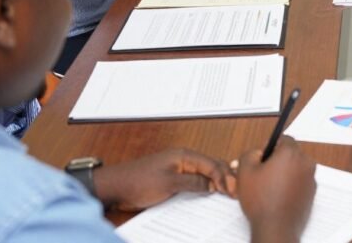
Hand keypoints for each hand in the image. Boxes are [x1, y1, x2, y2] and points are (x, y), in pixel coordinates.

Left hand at [92, 148, 234, 211]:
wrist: (114, 187)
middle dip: (226, 177)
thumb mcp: (168, 183)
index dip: (225, 177)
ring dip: (217, 182)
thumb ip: (192, 182)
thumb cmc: (137, 181)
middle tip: (237, 193)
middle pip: (212, 166)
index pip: (212, 165)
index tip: (233, 192)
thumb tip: (212, 185)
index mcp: (184, 155)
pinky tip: (211, 195)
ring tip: (229, 193)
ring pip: (205, 174)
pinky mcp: (173, 179)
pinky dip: (206, 186)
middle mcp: (183, 159)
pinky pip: (195, 181)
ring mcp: (179, 169)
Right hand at [234, 137, 315, 242]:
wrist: (276, 227)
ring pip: (295, 168)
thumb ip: (250, 154)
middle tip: (263, 173)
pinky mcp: (312, 192)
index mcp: (291, 153)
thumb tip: (258, 152)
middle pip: (290, 153)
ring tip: (269, 187)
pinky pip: (300, 181)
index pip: (283, 139)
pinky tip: (278, 196)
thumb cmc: (261, 200)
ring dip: (284, 173)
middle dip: (277, 160)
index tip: (262, 157)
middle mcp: (305, 163)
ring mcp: (311, 178)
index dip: (270, 147)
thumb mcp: (245, 171)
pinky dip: (291, 185)